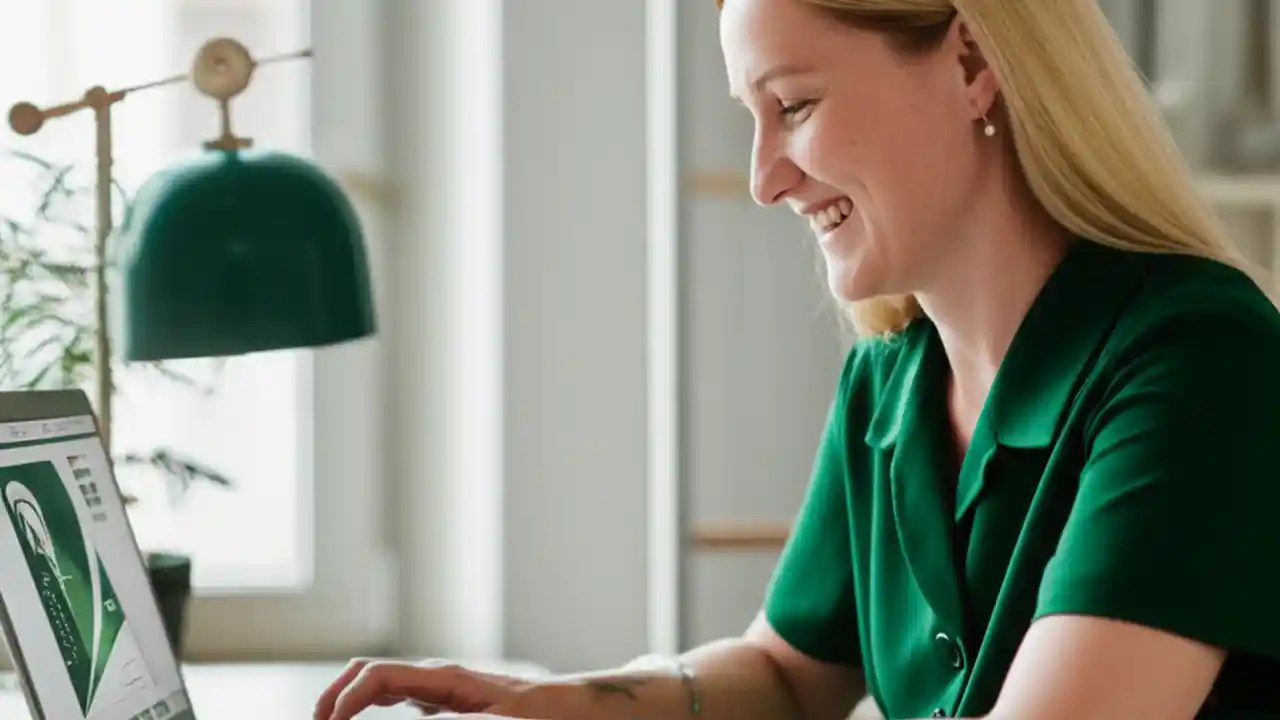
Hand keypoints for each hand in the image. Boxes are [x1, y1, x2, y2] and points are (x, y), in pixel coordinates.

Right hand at [313, 658, 580, 719]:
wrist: (569, 708)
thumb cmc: (538, 715)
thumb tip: (410, 718)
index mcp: (443, 678)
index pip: (375, 676)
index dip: (344, 700)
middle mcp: (435, 678)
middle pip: (367, 673)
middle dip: (334, 697)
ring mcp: (437, 688)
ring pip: (377, 685)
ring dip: (349, 702)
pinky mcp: (444, 703)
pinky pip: (394, 698)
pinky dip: (369, 709)